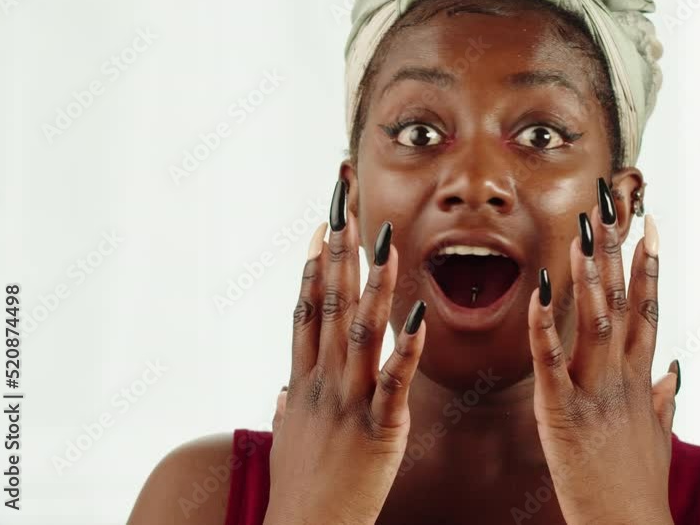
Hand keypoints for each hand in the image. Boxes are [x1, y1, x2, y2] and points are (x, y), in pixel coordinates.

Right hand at [264, 182, 427, 524]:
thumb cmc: (301, 491)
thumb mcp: (288, 442)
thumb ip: (285, 409)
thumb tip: (280, 390)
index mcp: (302, 384)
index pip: (306, 312)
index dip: (314, 267)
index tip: (322, 227)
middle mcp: (320, 384)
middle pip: (328, 308)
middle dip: (339, 255)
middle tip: (346, 208)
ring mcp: (347, 404)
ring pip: (360, 334)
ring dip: (372, 285)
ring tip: (385, 244)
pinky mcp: (378, 429)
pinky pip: (394, 381)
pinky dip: (407, 347)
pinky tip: (419, 314)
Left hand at [526, 188, 676, 524]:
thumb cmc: (638, 486)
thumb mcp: (658, 437)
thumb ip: (666, 399)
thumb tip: (676, 370)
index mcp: (641, 379)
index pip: (649, 309)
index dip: (650, 266)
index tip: (651, 226)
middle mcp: (623, 376)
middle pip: (623, 301)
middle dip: (618, 250)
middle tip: (613, 204)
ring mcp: (595, 392)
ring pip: (594, 321)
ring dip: (589, 275)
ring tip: (584, 231)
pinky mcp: (563, 412)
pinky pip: (551, 361)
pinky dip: (544, 326)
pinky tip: (539, 292)